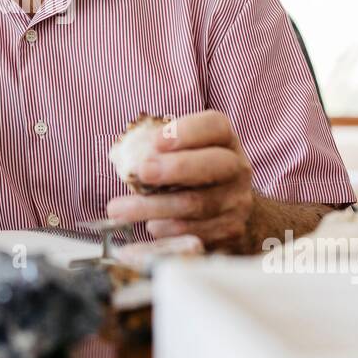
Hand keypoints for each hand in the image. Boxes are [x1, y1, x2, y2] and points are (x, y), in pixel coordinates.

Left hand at [105, 109, 253, 251]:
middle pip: (213, 164)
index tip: (156, 141)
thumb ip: (160, 150)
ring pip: (196, 204)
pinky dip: (167, 229)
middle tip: (142, 171)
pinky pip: (196, 231)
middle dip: (175, 168)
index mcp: (225, 140)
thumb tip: (127, 159)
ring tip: (120, 209)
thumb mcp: (183, 152)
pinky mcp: (230, 230)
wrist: (226, 210)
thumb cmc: (191, 172)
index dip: (187, 131)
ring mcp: (237, 201)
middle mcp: (237, 168)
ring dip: (154, 207)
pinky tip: (149, 226)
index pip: (215, 126)